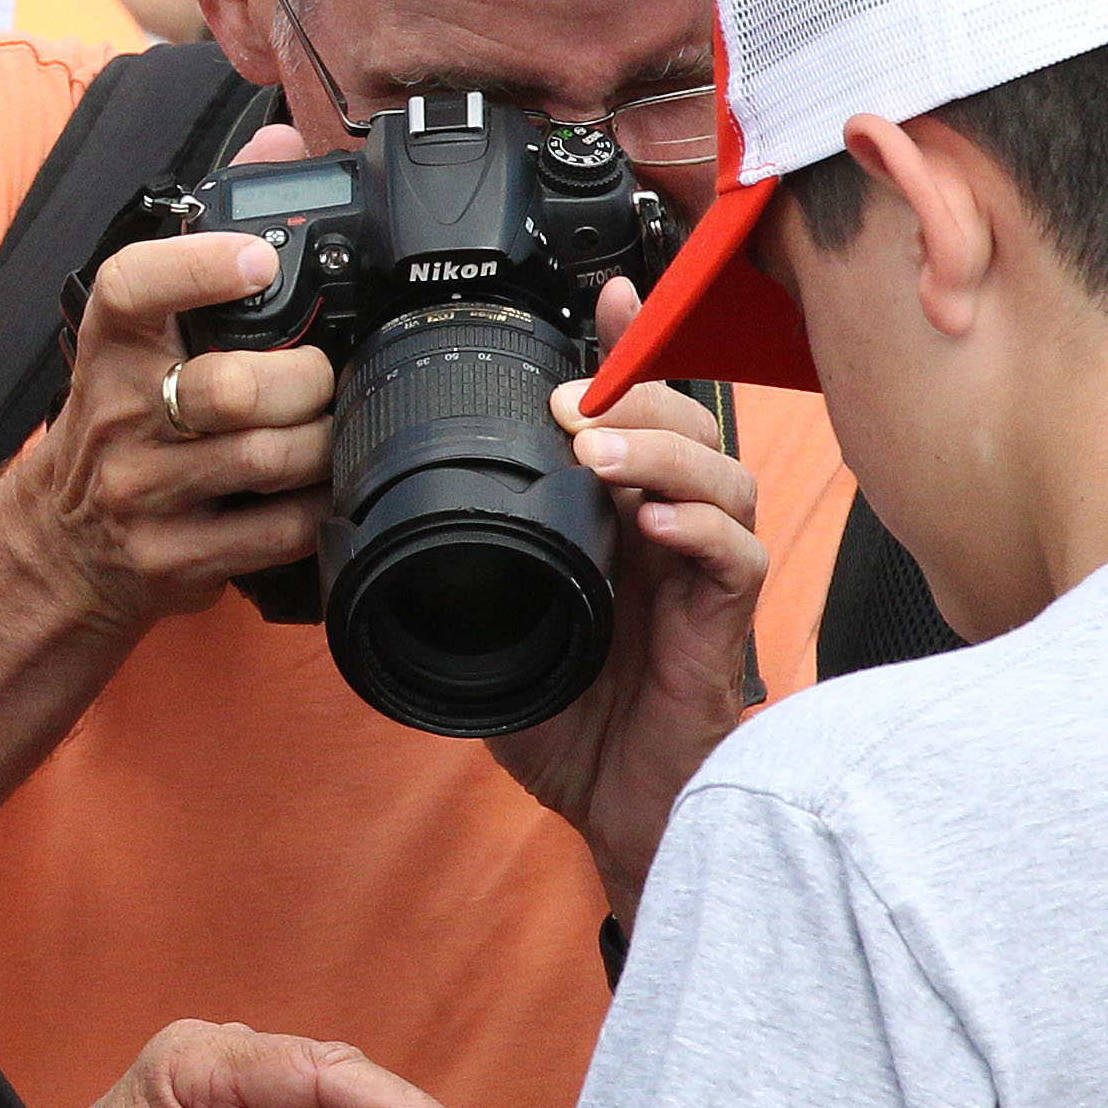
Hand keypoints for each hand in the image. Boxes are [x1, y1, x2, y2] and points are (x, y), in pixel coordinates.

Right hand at [0, 194, 334, 638]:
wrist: (59, 547)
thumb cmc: (118, 421)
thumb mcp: (137, 334)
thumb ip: (207, 233)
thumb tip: (282, 143)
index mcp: (109, 345)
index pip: (133, 288)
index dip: (199, 266)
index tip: (258, 259)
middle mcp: (117, 416)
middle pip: (234, 388)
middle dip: (307, 380)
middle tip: (324, 377)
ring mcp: (143, 493)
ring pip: (268, 458)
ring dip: (325, 442)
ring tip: (331, 429)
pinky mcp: (174, 559)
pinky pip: (279, 531)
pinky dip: (319, 506)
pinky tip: (317, 488)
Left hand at [489, 278, 767, 921]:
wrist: (616, 813)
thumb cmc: (568, 724)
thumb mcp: (490, 632)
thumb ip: (456, 575)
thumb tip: (372, 534)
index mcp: (617, 522)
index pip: (634, 417)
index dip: (631, 350)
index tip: (606, 295)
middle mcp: (668, 536)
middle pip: (687, 425)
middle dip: (637, 393)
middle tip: (572, 399)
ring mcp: (700, 578)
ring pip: (721, 476)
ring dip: (664, 452)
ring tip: (604, 451)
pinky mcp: (722, 628)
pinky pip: (736, 560)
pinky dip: (702, 532)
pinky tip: (657, 526)